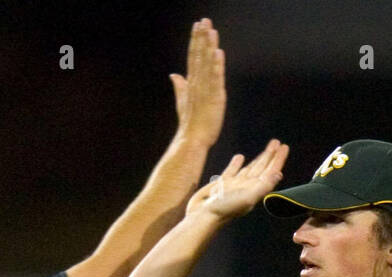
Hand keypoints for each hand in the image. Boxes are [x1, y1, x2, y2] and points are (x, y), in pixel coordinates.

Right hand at [171, 19, 224, 147]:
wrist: (191, 141)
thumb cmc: (190, 124)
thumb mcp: (183, 102)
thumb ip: (180, 87)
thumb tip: (174, 74)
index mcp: (192, 83)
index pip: (193, 57)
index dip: (195, 40)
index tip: (197, 25)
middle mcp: (197, 83)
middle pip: (199, 56)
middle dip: (201, 37)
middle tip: (204, 20)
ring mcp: (204, 90)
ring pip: (206, 63)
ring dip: (208, 46)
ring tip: (210, 29)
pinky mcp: (213, 98)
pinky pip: (214, 79)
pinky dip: (216, 66)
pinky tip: (217, 52)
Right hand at [186, 140, 289, 221]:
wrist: (202, 217)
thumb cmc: (224, 210)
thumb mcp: (247, 197)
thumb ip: (263, 186)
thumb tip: (279, 174)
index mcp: (254, 190)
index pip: (270, 172)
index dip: (278, 160)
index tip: (284, 147)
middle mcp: (246, 187)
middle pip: (262, 168)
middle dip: (270, 156)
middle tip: (277, 142)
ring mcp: (234, 186)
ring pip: (250, 169)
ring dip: (258, 159)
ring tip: (266, 149)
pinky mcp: (222, 185)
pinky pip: (232, 171)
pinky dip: (236, 164)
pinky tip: (240, 157)